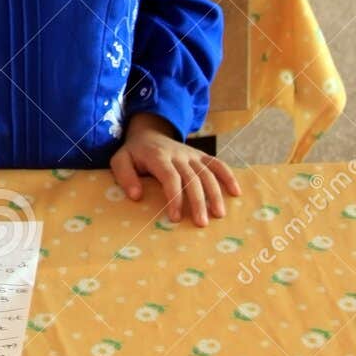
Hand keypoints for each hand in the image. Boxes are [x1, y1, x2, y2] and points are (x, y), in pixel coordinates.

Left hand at [109, 112, 240, 226]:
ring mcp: (191, 154)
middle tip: (201, 223)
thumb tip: (136, 196)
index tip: (175, 217)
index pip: (170, 177)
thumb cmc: (134, 153)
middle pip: (192, 178)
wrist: (148, 132)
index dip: (174, 197)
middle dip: (198, 201)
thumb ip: (125, 176)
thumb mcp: (120, 160)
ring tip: (219, 215)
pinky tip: (236, 192)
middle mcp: (178, 154)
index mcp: (158, 156)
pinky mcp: (200, 155)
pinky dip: (228, 176)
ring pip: (207, 173)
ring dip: (215, 194)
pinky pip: (217, 163)